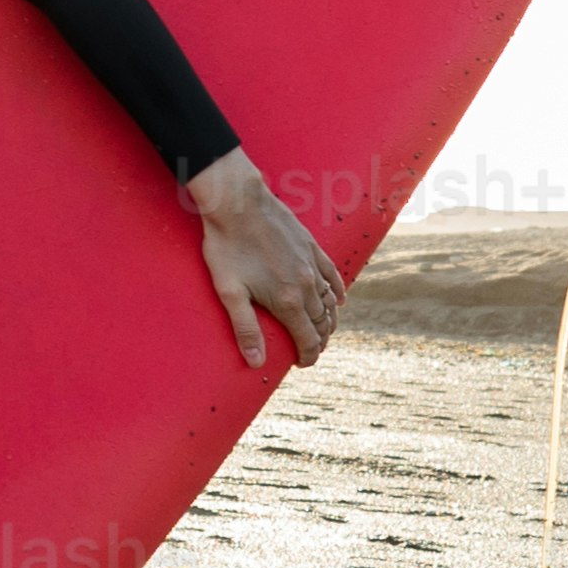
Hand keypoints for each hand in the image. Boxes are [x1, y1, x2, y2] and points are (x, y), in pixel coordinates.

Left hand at [189, 148, 346, 371]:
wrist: (238, 203)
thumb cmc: (227, 247)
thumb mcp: (229, 292)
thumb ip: (245, 328)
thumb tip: (256, 362)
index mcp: (288, 301)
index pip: (308, 339)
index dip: (308, 356)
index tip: (302, 364)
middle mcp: (306, 285)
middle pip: (322, 322)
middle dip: (319, 340)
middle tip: (310, 350)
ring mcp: (311, 264)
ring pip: (330, 301)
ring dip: (329, 320)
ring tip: (323, 331)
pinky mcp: (311, 246)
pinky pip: (332, 274)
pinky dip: (338, 291)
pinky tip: (339, 299)